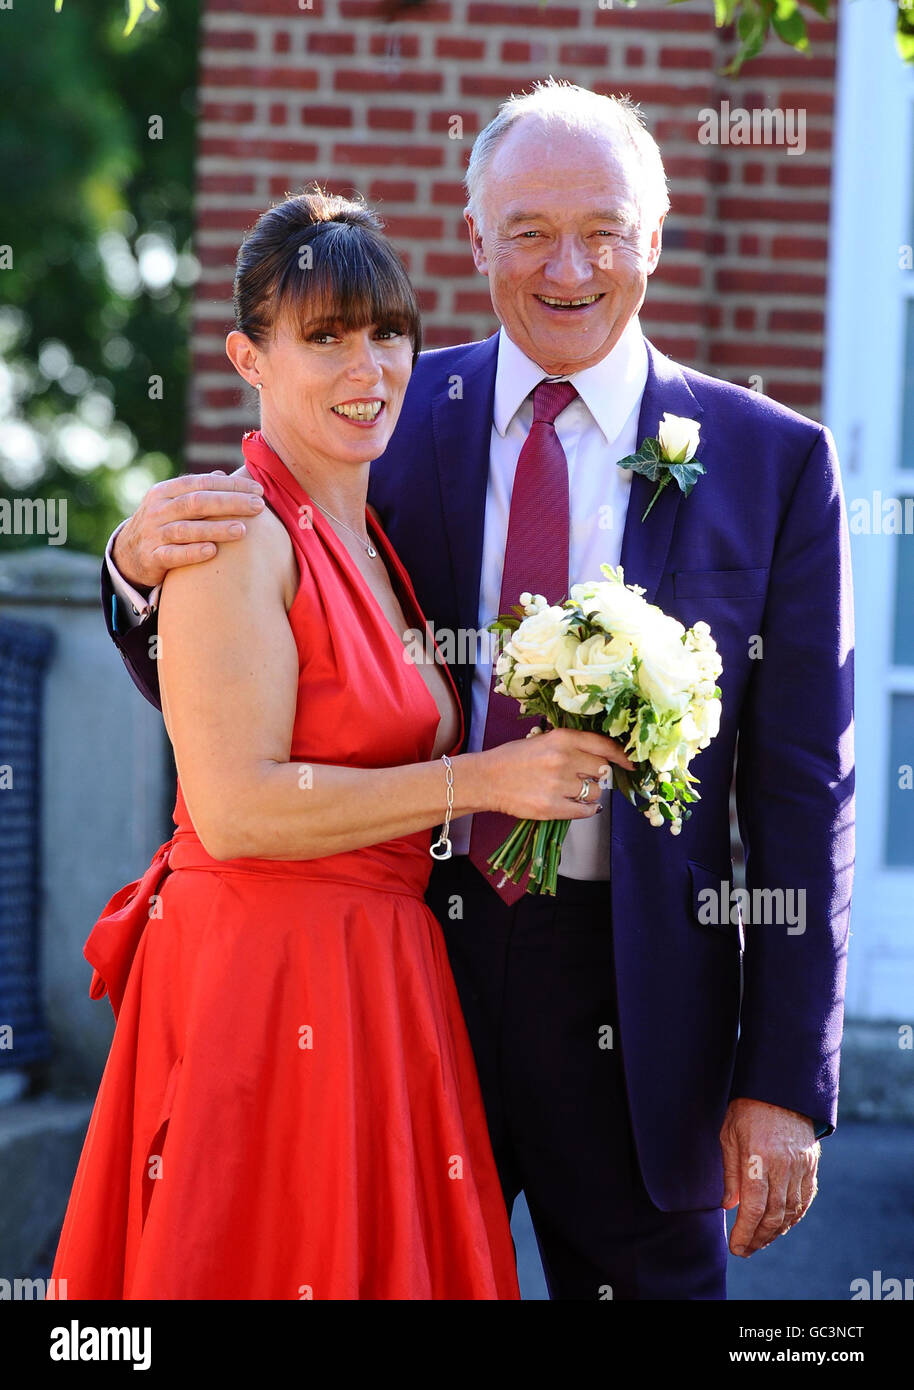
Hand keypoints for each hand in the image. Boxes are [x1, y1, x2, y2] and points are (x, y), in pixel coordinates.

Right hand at [112, 471, 265, 589]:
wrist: (128, 554)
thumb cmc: (162, 524)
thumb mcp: (173, 503)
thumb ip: (197, 490)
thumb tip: (224, 475)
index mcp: (166, 491)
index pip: (203, 483)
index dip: (231, 485)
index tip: (258, 490)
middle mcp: (158, 509)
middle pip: (198, 502)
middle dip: (231, 502)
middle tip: (258, 507)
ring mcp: (153, 533)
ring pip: (187, 529)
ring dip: (216, 529)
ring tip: (243, 530)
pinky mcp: (152, 557)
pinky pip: (173, 555)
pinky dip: (193, 552)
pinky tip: (213, 552)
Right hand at [485, 727, 635, 820]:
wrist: (487, 779)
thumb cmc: (514, 758)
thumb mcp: (543, 740)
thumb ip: (572, 746)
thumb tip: (603, 759)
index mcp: (562, 738)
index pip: (604, 746)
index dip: (622, 755)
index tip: (631, 762)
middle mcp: (563, 759)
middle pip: (602, 771)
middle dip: (598, 775)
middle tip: (585, 778)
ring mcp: (558, 785)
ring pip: (595, 792)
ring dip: (590, 793)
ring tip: (573, 791)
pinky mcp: (552, 808)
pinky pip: (585, 811)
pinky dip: (586, 810)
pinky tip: (578, 805)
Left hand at [721, 1097, 819, 1256]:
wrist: (780, 1088)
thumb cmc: (747, 1109)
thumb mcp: (729, 1135)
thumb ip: (731, 1172)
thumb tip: (729, 1206)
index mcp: (759, 1158)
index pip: (754, 1207)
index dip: (745, 1232)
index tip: (735, 1247)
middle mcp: (784, 1166)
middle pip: (774, 1215)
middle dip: (759, 1238)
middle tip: (745, 1250)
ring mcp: (801, 1167)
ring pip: (791, 1211)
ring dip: (776, 1232)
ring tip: (760, 1241)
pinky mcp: (811, 1165)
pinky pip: (805, 1199)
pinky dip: (794, 1217)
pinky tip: (782, 1225)